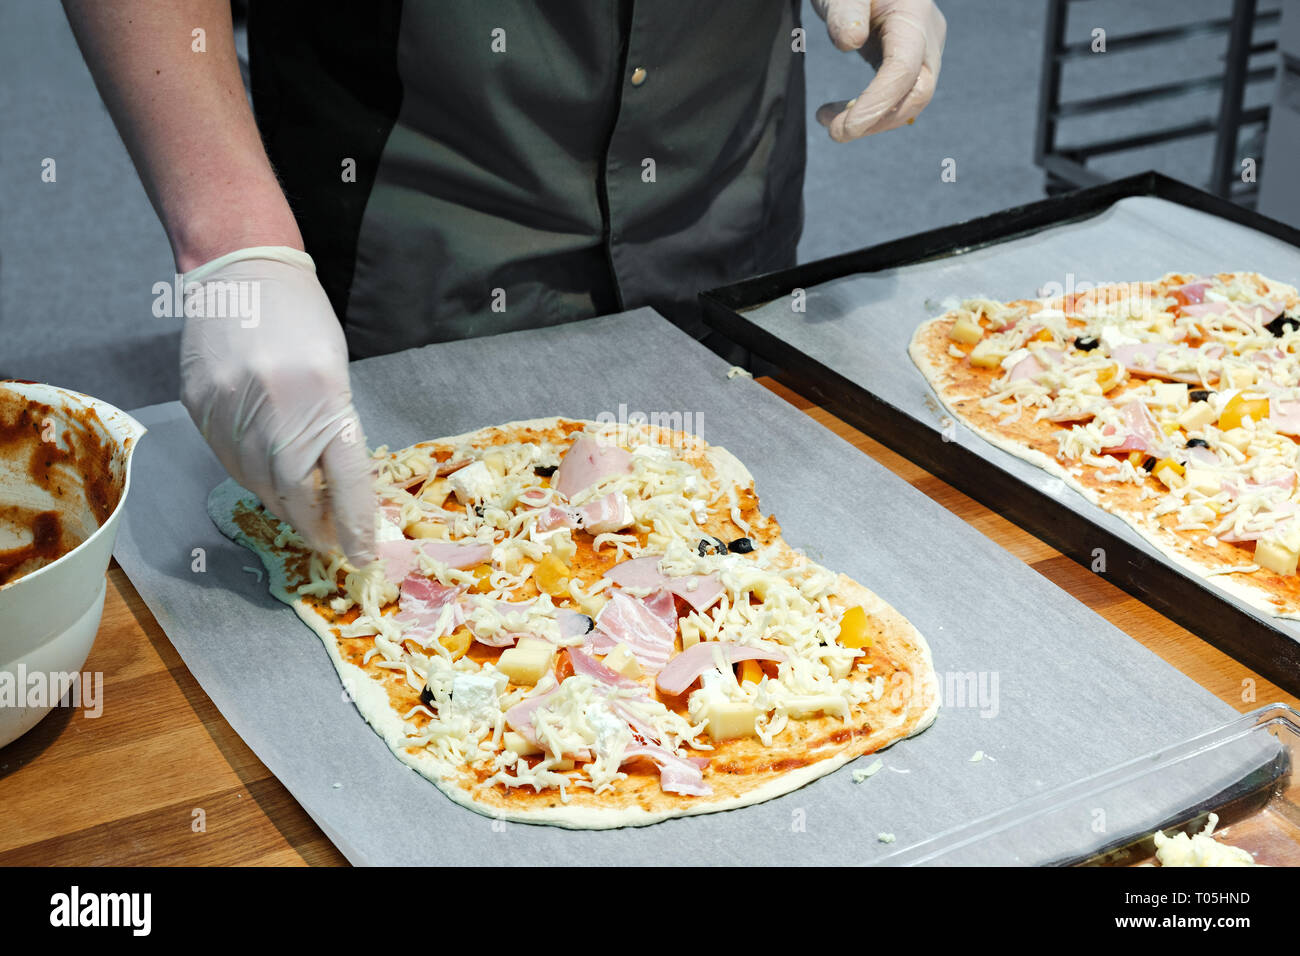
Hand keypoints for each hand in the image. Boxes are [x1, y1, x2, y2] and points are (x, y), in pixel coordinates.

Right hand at [180, 247, 376, 563]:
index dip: (353, 524)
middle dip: (314, 525)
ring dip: (282, 505)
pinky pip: (227, 461)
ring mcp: (231, 409)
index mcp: (325, 395)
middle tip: (329, 542)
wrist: (241, 273)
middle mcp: (276, 406)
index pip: (344, 480)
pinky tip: (265, 479)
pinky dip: (250, 478)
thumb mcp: (337, 372)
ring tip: (301, 514)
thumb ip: (334, 429)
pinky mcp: (200, 407)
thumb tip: (334, 493)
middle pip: (295, 492)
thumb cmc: (303, 321)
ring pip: (257, 484)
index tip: (359, 554)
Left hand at [812, 0, 946, 141]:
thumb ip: (845, 12)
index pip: (904, 69)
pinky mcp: (909, 61)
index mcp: (914, 14)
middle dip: (877, 120)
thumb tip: (850, 43)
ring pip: (909, 101)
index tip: (846, 127)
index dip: (878, 103)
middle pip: (917, 93)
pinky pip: (898, 96)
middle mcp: (927, 35)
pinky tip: (838, 113)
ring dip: (870, 120)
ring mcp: (923, 50)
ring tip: (827, 118)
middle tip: (835, 132)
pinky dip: (870, 111)